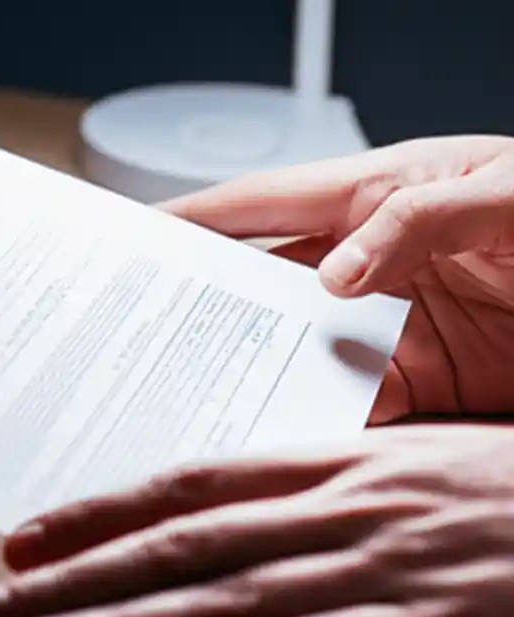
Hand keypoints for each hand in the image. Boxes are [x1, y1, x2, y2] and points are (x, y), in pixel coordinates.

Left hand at [0, 425, 513, 616]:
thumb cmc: (512, 495)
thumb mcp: (412, 469)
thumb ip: (317, 492)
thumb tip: (221, 515)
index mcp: (338, 465)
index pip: (188, 483)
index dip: (96, 511)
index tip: (25, 539)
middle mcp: (344, 515)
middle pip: (181, 548)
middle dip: (76, 580)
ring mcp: (380, 577)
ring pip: (223, 607)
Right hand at [161, 135, 513, 422]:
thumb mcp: (503, 195)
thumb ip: (419, 221)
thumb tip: (336, 275)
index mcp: (377, 194)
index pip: (266, 203)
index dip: (197, 216)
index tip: (138, 233)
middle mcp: (371, 256)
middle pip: (267, 279)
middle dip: (209, 299)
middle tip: (152, 325)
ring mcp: (395, 318)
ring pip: (301, 344)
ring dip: (261, 365)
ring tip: (211, 387)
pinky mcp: (427, 374)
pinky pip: (359, 399)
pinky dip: (325, 414)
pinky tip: (295, 422)